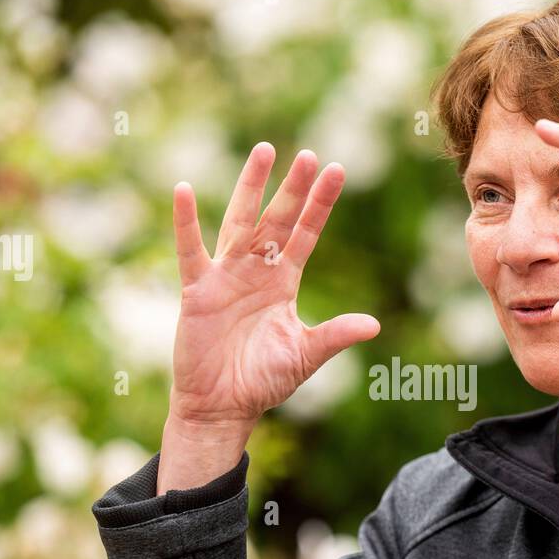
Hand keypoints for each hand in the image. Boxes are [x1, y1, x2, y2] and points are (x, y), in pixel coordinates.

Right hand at [158, 144, 379, 491]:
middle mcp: (256, 271)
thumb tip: (374, 325)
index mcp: (283, 282)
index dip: (321, 204)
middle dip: (294, 189)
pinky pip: (191, 250)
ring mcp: (226, 276)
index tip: (337, 170)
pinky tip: (184, 190)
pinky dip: (186, 222)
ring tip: (264, 152)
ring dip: (251, 188)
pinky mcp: (197, 290)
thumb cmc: (262, 381)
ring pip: (240, 223)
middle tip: (310, 154)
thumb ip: (334, 336)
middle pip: (278, 220)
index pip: (306, 234)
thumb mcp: (304, 355)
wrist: (223, 407)